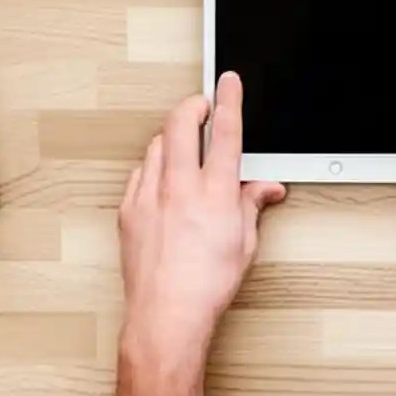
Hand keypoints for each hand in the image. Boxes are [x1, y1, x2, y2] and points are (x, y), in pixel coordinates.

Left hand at [115, 72, 285, 395]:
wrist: (167, 314)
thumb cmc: (206, 285)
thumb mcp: (244, 242)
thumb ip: (253, 205)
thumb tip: (266, 189)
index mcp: (215, 193)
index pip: (225, 131)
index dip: (228, 99)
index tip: (227, 81)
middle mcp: (181, 188)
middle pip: (181, 123)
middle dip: (192, 104)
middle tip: (200, 105)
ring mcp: (150, 196)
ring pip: (157, 144)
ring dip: (173, 136)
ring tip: (185, 145)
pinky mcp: (129, 210)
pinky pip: (140, 172)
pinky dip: (153, 166)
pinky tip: (161, 177)